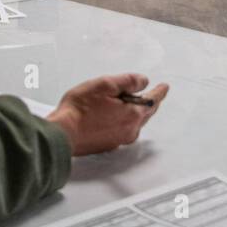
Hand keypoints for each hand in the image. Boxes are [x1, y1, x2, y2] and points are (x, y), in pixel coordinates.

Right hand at [46, 73, 168, 155]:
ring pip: (134, 122)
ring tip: (127, 101)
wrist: (62, 133)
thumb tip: (143, 81)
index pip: (152, 100)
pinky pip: (123, 130)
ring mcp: (119, 139)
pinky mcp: (108, 144)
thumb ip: (128, 81)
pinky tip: (112, 115)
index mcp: (132, 114)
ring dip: (134, 112)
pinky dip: (122, 121)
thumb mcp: (105, 85)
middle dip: (148, 102)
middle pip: (145, 113)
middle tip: (150, 93)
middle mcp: (129, 130)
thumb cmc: (79, 109)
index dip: (159, 91)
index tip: (164, 87)